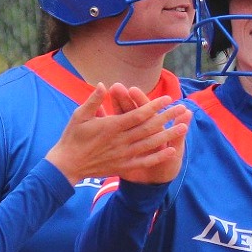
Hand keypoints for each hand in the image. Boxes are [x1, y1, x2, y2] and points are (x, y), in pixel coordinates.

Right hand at [43, 83, 188, 183]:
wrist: (67, 165)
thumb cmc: (72, 137)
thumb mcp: (79, 115)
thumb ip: (93, 101)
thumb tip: (102, 85)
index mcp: (111, 126)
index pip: (137, 114)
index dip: (153, 106)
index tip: (167, 98)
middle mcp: (120, 140)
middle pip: (149, 127)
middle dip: (167, 117)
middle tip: (183, 107)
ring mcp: (123, 155)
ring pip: (150, 143)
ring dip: (168, 134)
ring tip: (183, 126)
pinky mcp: (123, 166)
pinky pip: (144, 161)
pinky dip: (158, 156)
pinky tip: (172, 150)